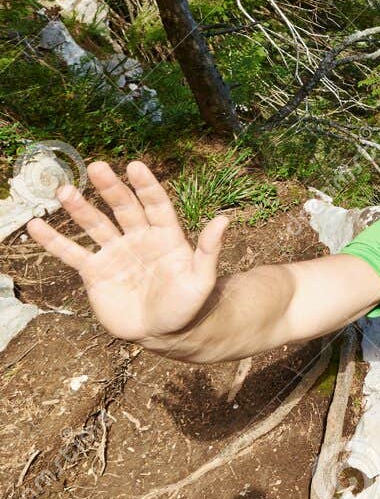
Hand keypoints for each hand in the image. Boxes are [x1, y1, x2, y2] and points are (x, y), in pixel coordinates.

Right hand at [24, 160, 228, 343]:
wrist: (165, 332)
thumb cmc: (187, 305)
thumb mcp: (201, 279)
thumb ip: (208, 250)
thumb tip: (225, 219)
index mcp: (166, 235)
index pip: (156, 204)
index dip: (146, 186)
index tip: (135, 166)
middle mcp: (139, 238)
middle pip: (123, 208)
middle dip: (110, 188)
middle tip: (97, 167)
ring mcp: (116, 253)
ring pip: (95, 225)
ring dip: (80, 208)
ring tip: (64, 190)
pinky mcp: (95, 272)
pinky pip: (72, 253)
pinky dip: (54, 240)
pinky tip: (35, 225)